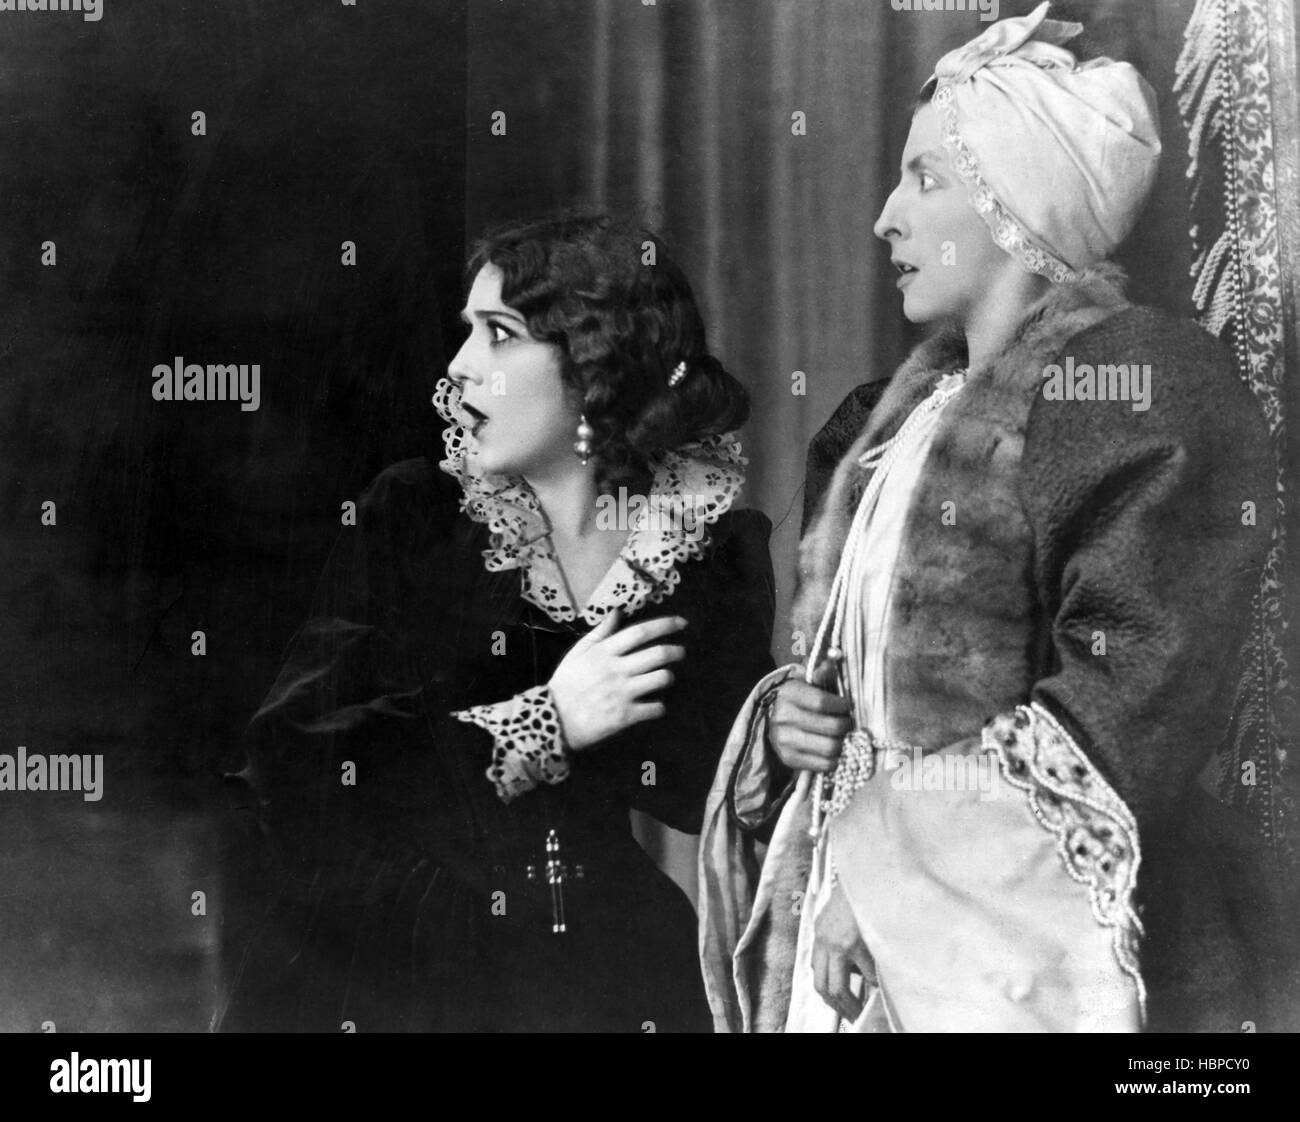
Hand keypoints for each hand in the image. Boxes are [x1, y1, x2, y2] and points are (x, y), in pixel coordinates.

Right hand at [548, 609, 687, 750]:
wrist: (553, 719)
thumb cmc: (566, 684)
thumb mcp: (577, 652)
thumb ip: (600, 632)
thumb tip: (617, 612)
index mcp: (605, 652)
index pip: (641, 632)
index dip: (665, 625)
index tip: (681, 623)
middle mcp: (616, 670)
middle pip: (658, 654)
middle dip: (676, 651)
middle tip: (681, 652)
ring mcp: (622, 693)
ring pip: (661, 678)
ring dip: (668, 677)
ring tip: (665, 678)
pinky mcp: (625, 716)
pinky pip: (655, 708)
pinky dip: (659, 707)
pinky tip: (654, 706)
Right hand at [766, 660, 851, 771]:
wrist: (774, 724)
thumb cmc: (800, 700)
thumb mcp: (808, 682)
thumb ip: (821, 672)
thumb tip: (830, 663)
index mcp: (788, 693)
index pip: (822, 702)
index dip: (841, 705)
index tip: (846, 705)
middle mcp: (782, 717)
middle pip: (831, 727)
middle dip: (845, 725)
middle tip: (846, 722)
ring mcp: (784, 741)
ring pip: (830, 747)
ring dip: (841, 743)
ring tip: (839, 736)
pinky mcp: (788, 759)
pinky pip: (824, 764)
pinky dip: (833, 759)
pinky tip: (830, 750)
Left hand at [812, 877, 876, 1023]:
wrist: (868, 868)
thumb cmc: (863, 891)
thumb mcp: (846, 915)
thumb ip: (845, 941)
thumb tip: (857, 971)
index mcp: (821, 931)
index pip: (816, 969)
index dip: (827, 991)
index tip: (840, 1003)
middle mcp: (824, 939)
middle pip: (821, 984)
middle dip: (835, 1004)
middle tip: (851, 1015)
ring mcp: (837, 942)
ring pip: (836, 986)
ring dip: (850, 1003)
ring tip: (862, 1011)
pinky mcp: (853, 943)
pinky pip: (864, 975)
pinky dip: (873, 983)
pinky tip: (881, 984)